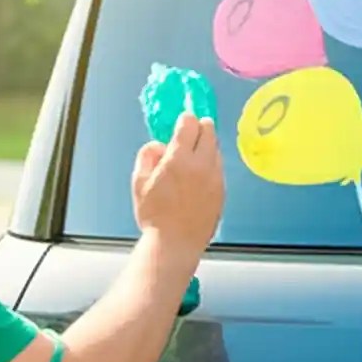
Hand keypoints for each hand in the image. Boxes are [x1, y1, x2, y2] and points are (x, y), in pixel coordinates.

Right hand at [132, 113, 224, 254]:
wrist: (176, 242)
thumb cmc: (154, 214)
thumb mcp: (139, 182)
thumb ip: (147, 156)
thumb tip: (159, 145)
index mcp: (179, 160)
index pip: (189, 126)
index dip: (186, 119)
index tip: (183, 119)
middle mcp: (201, 165)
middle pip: (209, 132)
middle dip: (201, 126)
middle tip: (194, 128)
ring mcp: (215, 177)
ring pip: (217, 150)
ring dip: (208, 145)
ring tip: (195, 151)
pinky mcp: (222, 190)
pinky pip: (220, 168)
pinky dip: (212, 163)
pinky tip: (201, 171)